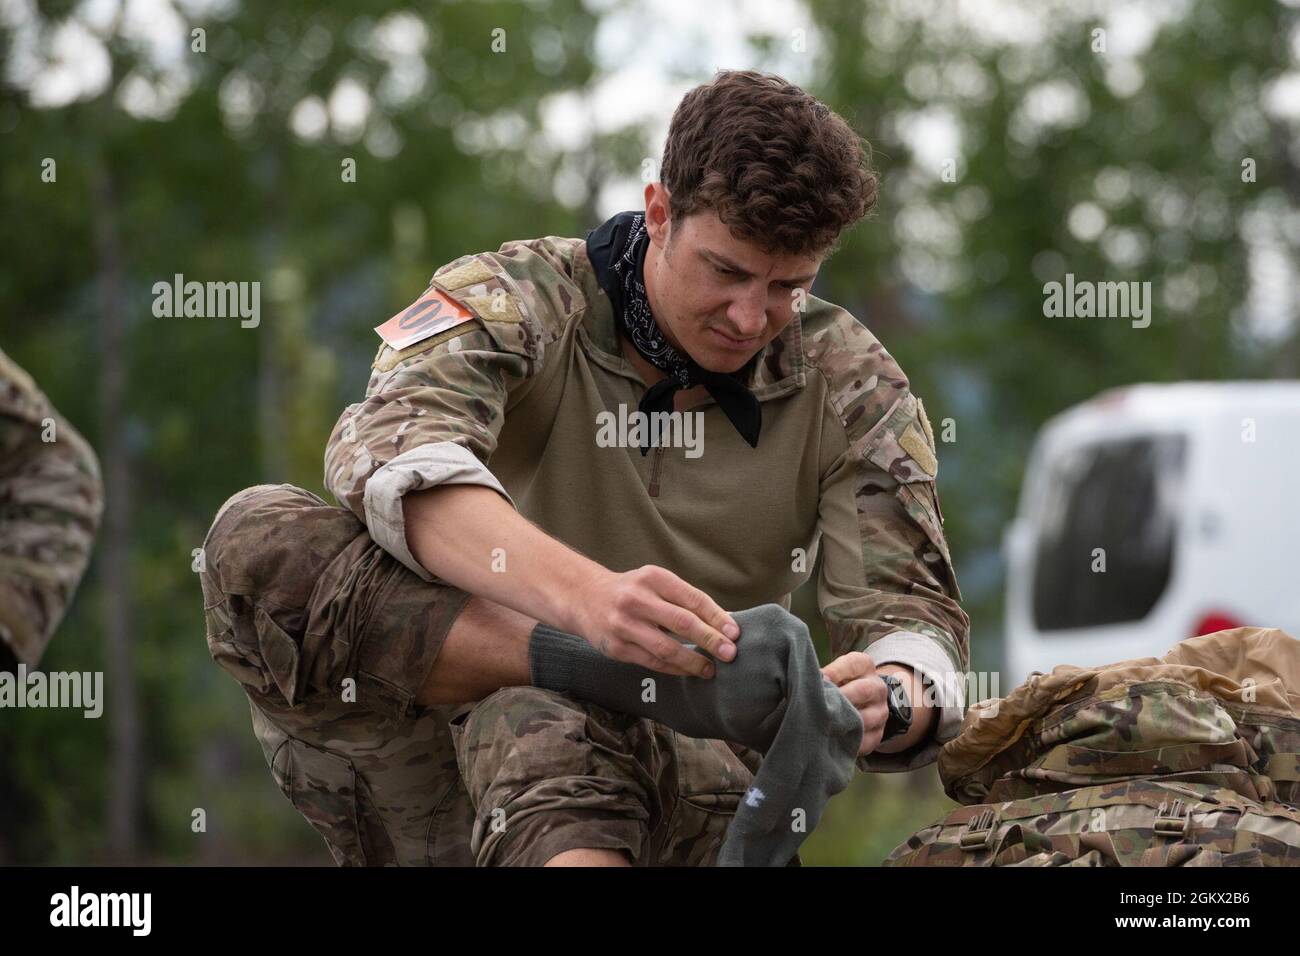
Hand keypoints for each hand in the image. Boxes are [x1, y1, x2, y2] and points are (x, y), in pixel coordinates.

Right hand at [569, 565, 739, 678]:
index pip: (693, 599)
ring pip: (666, 647)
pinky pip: (652, 661)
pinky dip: (674, 668)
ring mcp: (624, 624)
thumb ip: (685, 600)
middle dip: (710, 640)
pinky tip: (688, 670)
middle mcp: (637, 599)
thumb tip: (724, 622)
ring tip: (711, 669)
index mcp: (653, 577)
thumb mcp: (656, 583)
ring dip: (693, 661)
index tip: (735, 632)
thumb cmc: (631, 591)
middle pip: (682, 622)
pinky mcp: (616, 647)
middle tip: (730, 653)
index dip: (717, 617)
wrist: (584, 597)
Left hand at [822, 651, 888, 755]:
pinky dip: (847, 741)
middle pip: (862, 691)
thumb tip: (807, 683)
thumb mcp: (835, 671)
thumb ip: (825, 675)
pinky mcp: (877, 734)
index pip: (852, 665)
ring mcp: (880, 712)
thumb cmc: (839, 682)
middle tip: (819, 704)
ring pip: (864, 719)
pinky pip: (864, 740)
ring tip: (821, 724)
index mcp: (865, 666)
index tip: (818, 680)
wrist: (863, 701)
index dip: (833, 672)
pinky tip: (831, 740)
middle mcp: (877, 688)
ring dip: (842, 722)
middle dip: (839, 698)